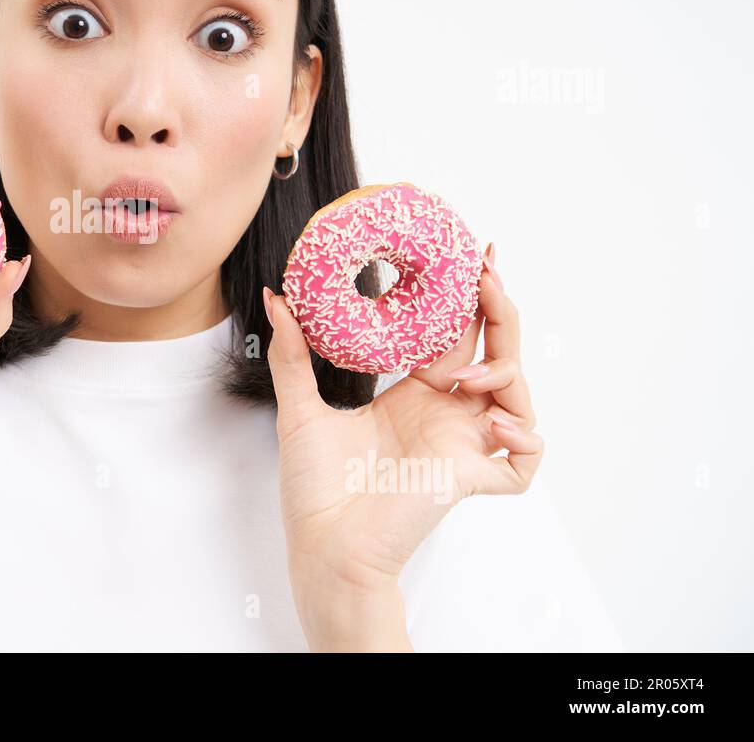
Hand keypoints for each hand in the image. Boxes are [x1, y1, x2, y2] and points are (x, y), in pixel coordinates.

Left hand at [263, 243, 540, 646]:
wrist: (321, 545)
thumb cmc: (314, 487)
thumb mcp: (300, 408)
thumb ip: (292, 353)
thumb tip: (277, 297)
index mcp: (414, 396)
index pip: (456, 336)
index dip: (469, 298)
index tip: (473, 256)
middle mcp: (445, 417)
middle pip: (495, 353)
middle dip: (499, 312)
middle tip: (487, 273)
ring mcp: (461, 448)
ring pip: (518, 400)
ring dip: (505, 374)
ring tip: (466, 375)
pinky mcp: (467, 480)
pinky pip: (522, 463)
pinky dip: (523, 441)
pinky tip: (496, 425)